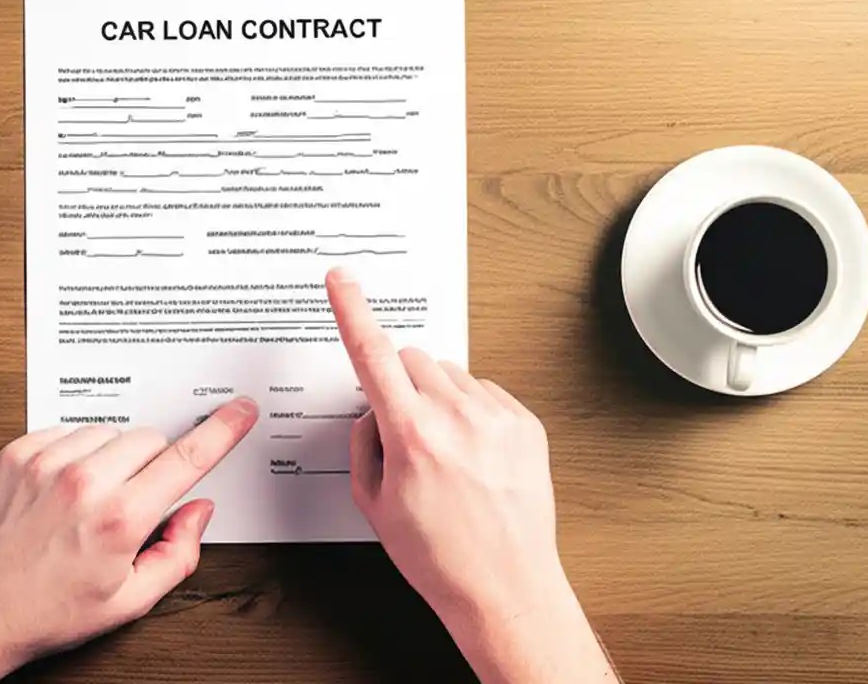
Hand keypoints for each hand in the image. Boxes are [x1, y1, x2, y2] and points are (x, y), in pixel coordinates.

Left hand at [0, 399, 258, 676]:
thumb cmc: (44, 612)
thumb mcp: (129, 601)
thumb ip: (178, 553)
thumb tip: (197, 512)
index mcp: (119, 519)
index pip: (187, 458)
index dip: (222, 431)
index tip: (239, 411)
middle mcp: (83, 482)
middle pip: (150, 439)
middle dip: (155, 465)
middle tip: (135, 501)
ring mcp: (46, 462)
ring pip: (110, 431)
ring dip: (113, 456)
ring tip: (93, 499)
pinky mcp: (17, 453)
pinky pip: (68, 430)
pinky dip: (75, 452)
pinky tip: (65, 488)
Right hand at [325, 268, 616, 682]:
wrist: (505, 587)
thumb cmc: (439, 556)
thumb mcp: (374, 504)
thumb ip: (363, 443)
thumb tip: (370, 410)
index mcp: (411, 435)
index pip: (372, 356)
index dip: (352, 311)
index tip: (342, 281)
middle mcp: (456, 417)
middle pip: (412, 359)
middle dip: (398, 381)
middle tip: (402, 428)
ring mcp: (496, 417)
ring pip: (449, 374)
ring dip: (435, 397)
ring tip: (442, 451)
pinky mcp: (525, 424)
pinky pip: (484, 392)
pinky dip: (469, 410)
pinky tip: (470, 454)